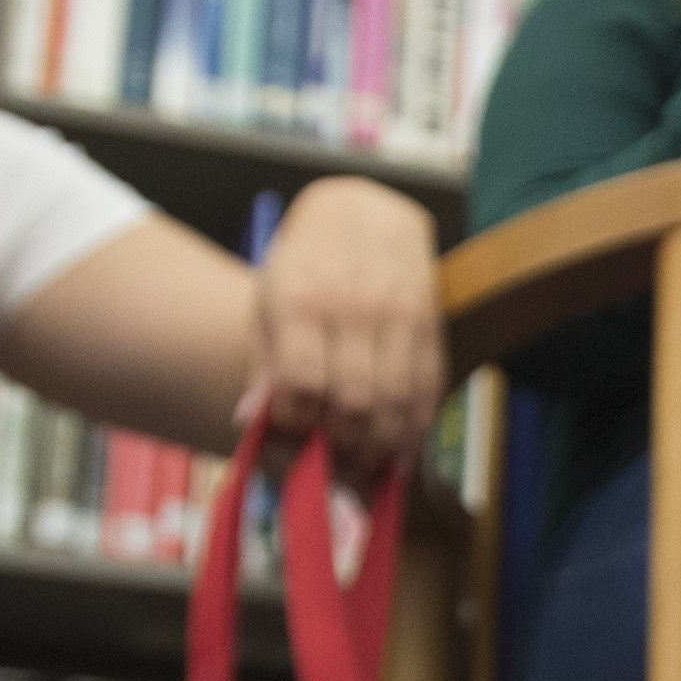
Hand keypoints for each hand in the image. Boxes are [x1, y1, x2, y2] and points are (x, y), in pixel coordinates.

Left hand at [248, 176, 445, 482]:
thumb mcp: (268, 302)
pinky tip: (399, 452)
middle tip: (331, 466)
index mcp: (300, 301)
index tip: (294, 439)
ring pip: (397, 402)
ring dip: (381, 448)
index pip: (301, 383)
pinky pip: (429, 387)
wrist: (363, 211)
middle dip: (343, 447)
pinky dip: (416, 429)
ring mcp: (398, 314)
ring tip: (364, 469)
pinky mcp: (431, 323)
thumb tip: (249, 423)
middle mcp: (353, 306)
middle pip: (354, 401)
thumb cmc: (305, 264)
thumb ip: (265, 364)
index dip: (297, 426)